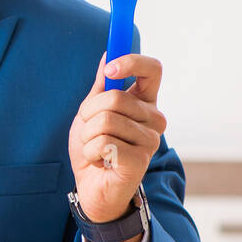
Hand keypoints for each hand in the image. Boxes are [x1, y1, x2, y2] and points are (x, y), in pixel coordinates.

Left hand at [68, 51, 167, 225]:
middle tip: (90, 131)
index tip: (110, 69)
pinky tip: (100, 162)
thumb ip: (102, 87)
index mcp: (144, 102)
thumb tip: (108, 55)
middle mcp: (154, 119)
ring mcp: (151, 140)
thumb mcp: (91, 112)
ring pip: (105, 121)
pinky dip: (90, 151)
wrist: (92, 187)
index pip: (153, 70)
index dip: (131, 62)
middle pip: (115, 98)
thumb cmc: (94, 148)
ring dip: (87, 135)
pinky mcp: (140, 160)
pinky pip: (103, 142)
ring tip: (95, 149)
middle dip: (88, 114)